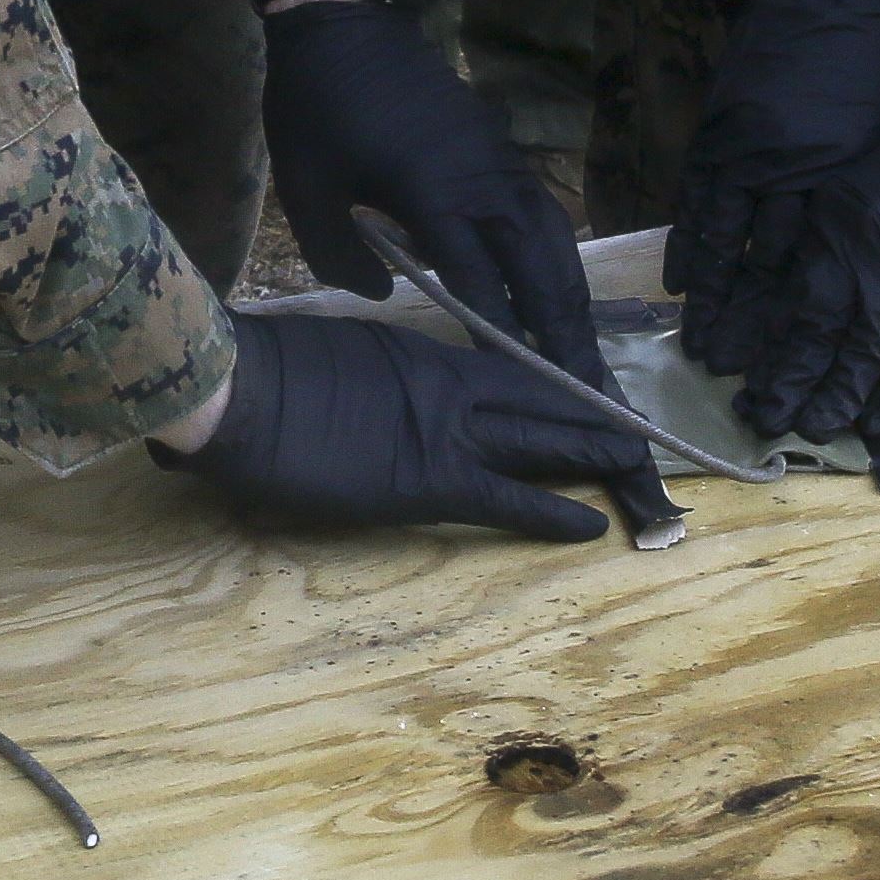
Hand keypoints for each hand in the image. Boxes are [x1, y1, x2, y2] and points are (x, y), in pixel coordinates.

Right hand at [153, 311, 678, 543]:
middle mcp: (449, 386)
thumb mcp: (336, 356)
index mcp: (421, 354)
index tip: (586, 393)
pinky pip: (508, 499)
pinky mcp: (433, 482)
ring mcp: (446, 432)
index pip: (505, 371)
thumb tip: (364, 391)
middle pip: (540, 401)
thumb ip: (369, 374)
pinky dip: (552, 512)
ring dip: (591, 455)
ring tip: (641, 466)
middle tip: (641, 429)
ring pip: (541, 442)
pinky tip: (591, 525)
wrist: (238, 389)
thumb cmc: (262, 372)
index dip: (549, 387)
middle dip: (590, 417)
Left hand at [258, 0, 603, 385]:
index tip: (521, 387)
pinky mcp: (505, 156)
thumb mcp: (305, 191)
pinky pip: (547, 221)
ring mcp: (502, 167)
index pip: (481, 283)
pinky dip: (560, 266)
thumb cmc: (317, 110)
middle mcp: (483, 184)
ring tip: (585, 358)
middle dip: (564, 336)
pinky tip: (561, 299)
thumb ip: (338, 256)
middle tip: (588, 393)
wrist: (346, 25)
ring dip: (571, 304)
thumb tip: (384, 294)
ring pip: (555, 246)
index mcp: (433, 195)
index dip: (502, 339)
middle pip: (540, 272)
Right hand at [668, 0, 879, 376]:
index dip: (804, 319)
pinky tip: (681, 284)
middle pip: (767, 268)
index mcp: (839, 178)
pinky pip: (695, 204)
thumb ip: (862, 196)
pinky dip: (688, 246)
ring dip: (711, 300)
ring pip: (722, 244)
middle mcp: (789, 175)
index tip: (798, 363)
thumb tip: (852, 253)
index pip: (818, 265)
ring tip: (700, 345)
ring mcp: (745, 155)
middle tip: (737, 376)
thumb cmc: (873, 60)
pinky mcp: (716, 134)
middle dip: (751, 327)